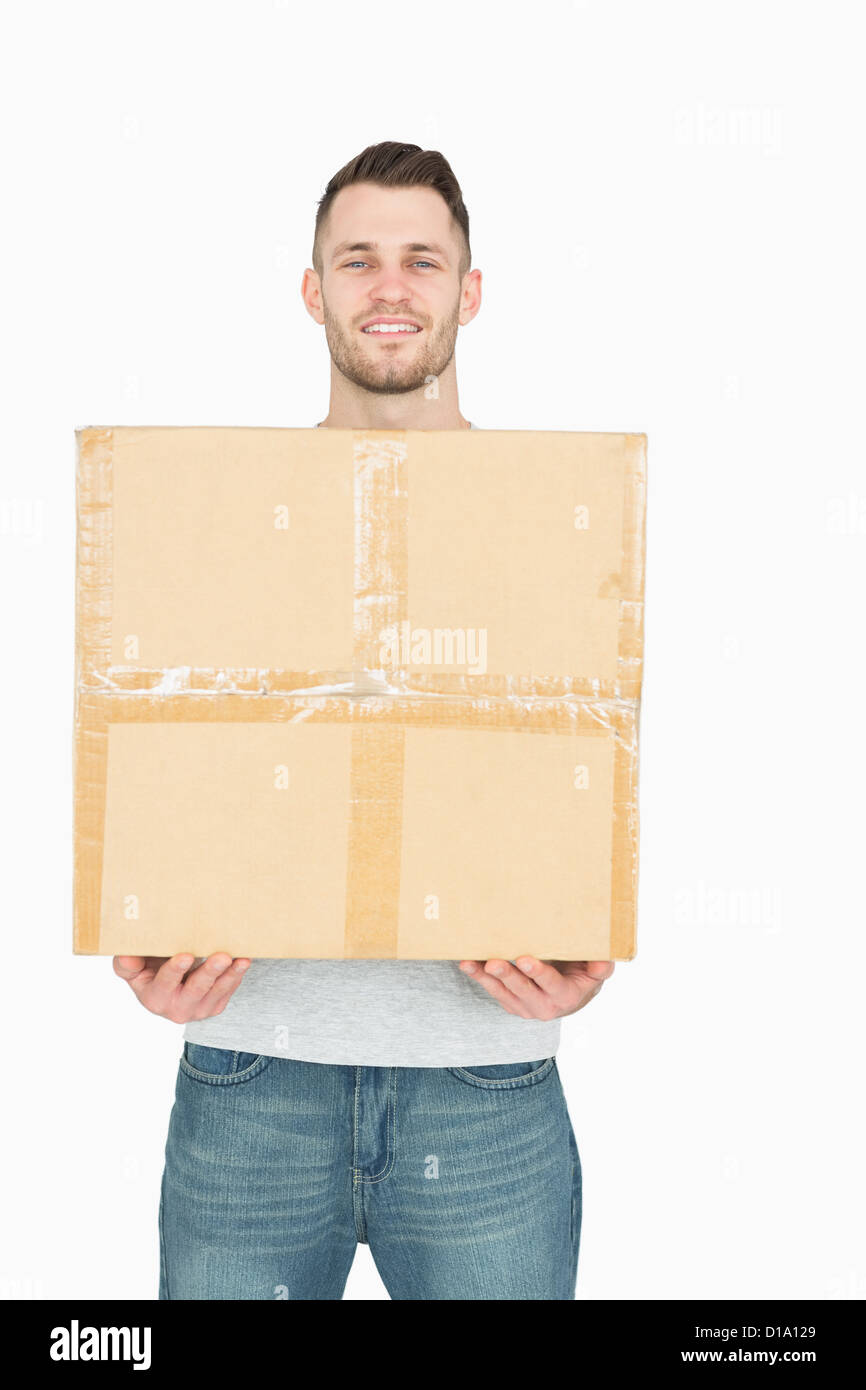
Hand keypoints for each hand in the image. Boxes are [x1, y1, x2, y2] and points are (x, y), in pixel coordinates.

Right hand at [112, 953, 251, 1022]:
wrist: (170, 984)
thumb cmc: (149, 969)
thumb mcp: (133, 969)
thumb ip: (127, 964)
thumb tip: (128, 955)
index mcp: (153, 997)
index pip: (164, 983)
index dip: (174, 971)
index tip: (186, 956)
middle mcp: (176, 1008)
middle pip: (195, 989)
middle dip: (209, 972)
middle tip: (222, 956)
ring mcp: (198, 1009)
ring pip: (217, 991)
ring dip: (230, 974)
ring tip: (241, 959)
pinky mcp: (215, 1006)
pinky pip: (228, 991)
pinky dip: (237, 975)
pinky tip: (244, 961)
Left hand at [458, 957, 613, 1018]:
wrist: (571, 991)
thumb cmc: (584, 973)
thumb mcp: (598, 971)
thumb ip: (602, 967)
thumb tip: (601, 962)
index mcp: (567, 997)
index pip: (553, 986)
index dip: (539, 974)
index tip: (525, 960)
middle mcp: (544, 1007)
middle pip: (523, 991)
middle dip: (507, 976)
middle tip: (493, 963)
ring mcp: (525, 1007)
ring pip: (503, 993)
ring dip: (485, 978)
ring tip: (470, 964)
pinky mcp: (511, 1003)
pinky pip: (493, 991)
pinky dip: (479, 978)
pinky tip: (467, 964)